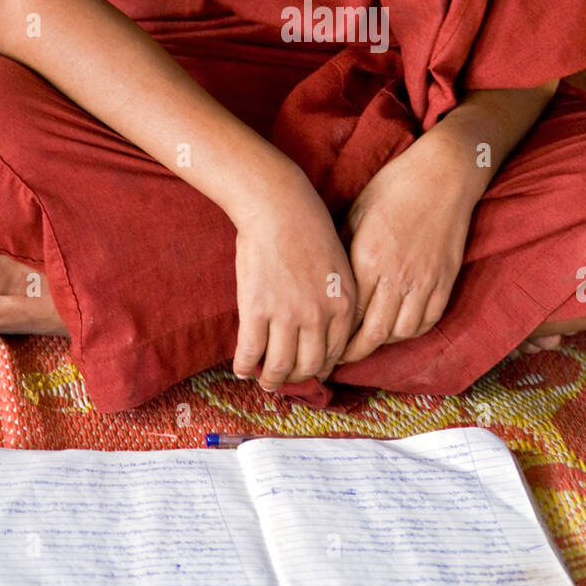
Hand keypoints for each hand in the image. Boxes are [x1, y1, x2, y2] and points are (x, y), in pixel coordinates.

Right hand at [232, 182, 358, 388]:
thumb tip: (323, 329)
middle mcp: (319, 316)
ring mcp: (287, 315)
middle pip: (309, 366)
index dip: (320, 368)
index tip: (309, 370)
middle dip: (296, 378)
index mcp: (344, 305)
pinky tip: (241, 370)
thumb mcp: (338, 265)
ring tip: (264, 380)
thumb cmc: (307, 227)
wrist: (277, 205)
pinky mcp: (256, 310)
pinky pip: (250, 352)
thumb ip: (336, 298)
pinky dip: (245, 367)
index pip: (336, 354)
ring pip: (280, 366)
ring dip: (271, 380)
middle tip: (285, 379)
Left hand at [336, 138, 475, 364]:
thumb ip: (342, 249)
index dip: (335, 335)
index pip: (348, 315)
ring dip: (383, 342)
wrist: (443, 174)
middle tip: (340, 358)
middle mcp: (396, 277)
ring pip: (402, 332)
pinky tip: (398, 326)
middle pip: (374, 334)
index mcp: (368, 260)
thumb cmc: (394, 187)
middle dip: (354, 352)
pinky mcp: (445, 280)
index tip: (323, 343)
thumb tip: (326, 277)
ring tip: (368, 341)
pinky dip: (412, 330)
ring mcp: (425, 281)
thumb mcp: (356, 213)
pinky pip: (429, 320)